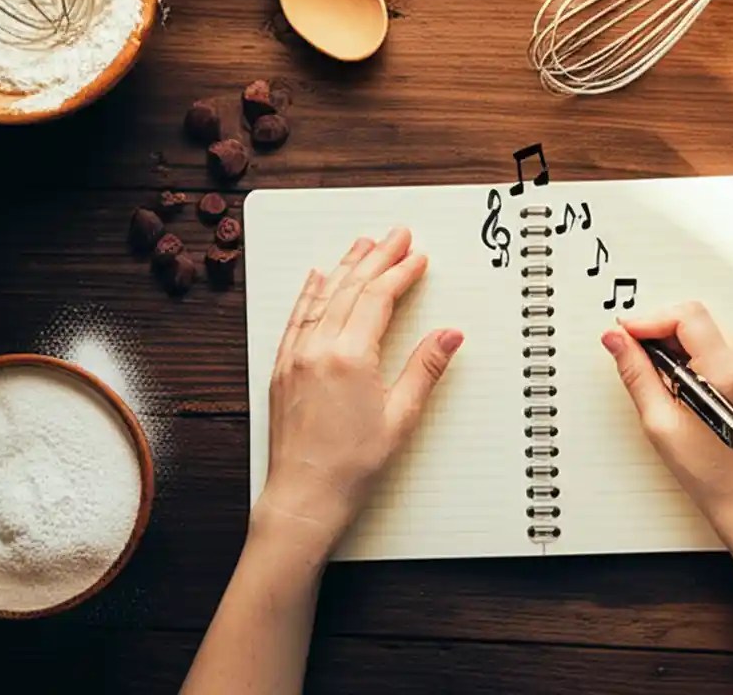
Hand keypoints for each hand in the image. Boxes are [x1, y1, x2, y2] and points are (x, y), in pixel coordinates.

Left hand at [254, 229, 463, 556]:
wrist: (304, 497)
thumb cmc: (352, 465)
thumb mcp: (401, 417)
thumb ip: (425, 368)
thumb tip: (451, 333)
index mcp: (350, 357)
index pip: (378, 298)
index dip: (401, 273)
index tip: (418, 257)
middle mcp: (318, 349)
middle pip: (350, 288)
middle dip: (377, 257)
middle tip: (397, 235)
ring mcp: (295, 357)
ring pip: (321, 297)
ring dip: (344, 267)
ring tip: (363, 245)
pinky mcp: (282, 370)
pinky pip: (296, 318)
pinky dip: (309, 293)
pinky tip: (316, 278)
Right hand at [601, 302, 732, 538]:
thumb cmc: (712, 473)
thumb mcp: (660, 422)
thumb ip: (636, 373)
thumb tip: (617, 340)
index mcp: (728, 373)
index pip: (687, 316)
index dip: (649, 320)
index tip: (625, 333)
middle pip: (697, 319)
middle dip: (661, 331)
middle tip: (637, 356)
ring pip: (708, 330)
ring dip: (678, 344)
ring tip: (663, 379)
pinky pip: (722, 346)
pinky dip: (697, 355)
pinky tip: (684, 382)